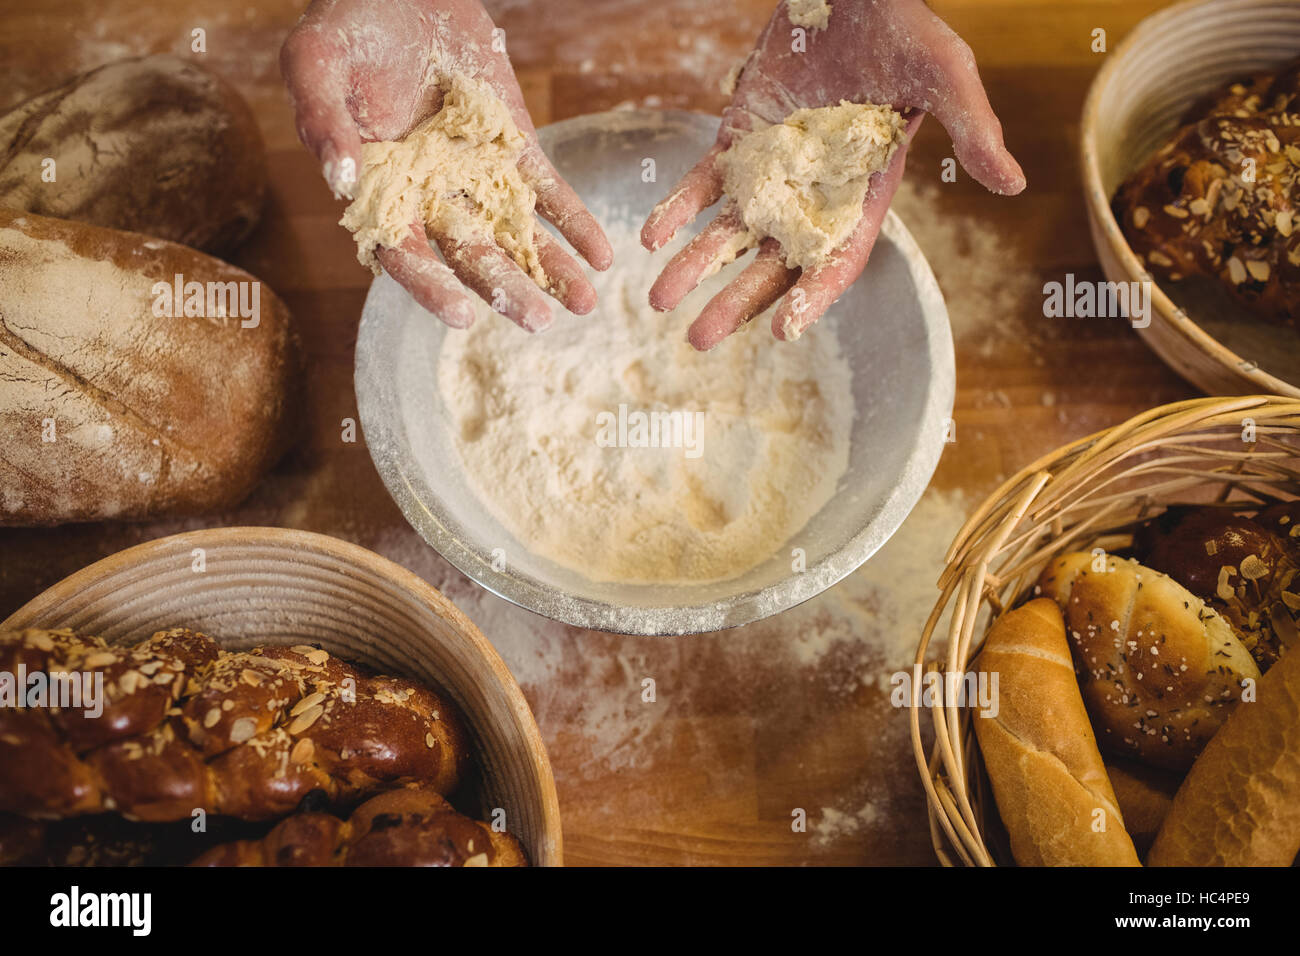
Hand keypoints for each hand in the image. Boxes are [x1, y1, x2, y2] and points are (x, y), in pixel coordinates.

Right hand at [281, 0, 612, 330]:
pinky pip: (548, 193)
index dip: (432, 286)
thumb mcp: (313, 63)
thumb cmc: (342, 30)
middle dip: (505, 289)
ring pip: (515, 233)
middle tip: (539, 321)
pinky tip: (602, 254)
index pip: (404, 254)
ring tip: (584, 301)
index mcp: (379, 193)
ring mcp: (477, 176)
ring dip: (549, 269)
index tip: (463, 316)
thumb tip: (339, 178)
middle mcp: (430, 198)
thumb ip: (322, 121)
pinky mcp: (513, 149)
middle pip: (470, 255)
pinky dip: (575, 222)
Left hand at [641, 0, 1024, 349]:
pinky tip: (651, 235)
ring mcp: (771, 169)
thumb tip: (1016, 184)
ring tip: (659, 299)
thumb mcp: (947, 73)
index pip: (838, 258)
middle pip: (771, 262)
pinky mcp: (737, 138)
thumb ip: (973, 128)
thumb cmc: (906, 28)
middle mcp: (813, 194)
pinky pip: (702, 181)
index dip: (812, 295)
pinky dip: (676, 206)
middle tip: (698, 340)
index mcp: (864, 194)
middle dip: (736, 301)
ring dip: (695, 265)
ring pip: (728, 229)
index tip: (782, 329)